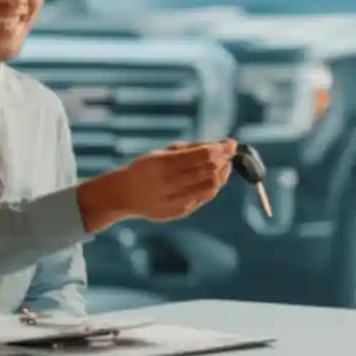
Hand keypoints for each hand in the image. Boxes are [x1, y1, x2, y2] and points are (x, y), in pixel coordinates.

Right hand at [78, 139, 235, 231]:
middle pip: (209, 171)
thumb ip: (189, 149)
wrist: (124, 195)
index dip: (221, 149)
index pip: (202, 155)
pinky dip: (212, 186)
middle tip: (229, 153)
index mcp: (163, 163)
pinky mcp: (179, 212)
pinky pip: (203, 199)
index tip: (231, 143)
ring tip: (223, 165)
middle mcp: (169, 183)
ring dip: (222, 174)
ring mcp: (175, 200)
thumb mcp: (162, 152)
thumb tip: (221, 146)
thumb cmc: (146, 168)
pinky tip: (212, 178)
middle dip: (224, 160)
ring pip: (210, 187)